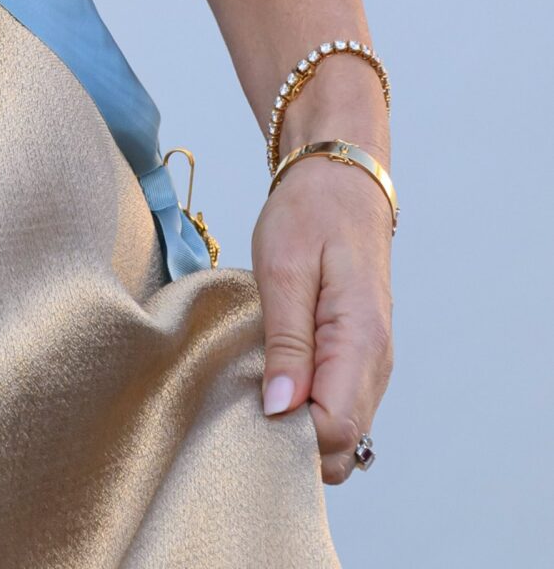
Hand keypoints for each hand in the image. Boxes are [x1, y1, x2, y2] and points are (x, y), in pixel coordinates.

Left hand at [252, 153, 393, 483]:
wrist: (340, 179)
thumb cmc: (310, 214)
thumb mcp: (283, 270)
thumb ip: (286, 344)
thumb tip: (280, 411)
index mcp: (361, 341)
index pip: (336, 431)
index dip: (290, 433)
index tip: (251, 407)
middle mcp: (376, 363)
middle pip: (344, 446)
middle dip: (295, 441)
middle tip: (249, 402)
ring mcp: (372, 364)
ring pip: (344, 433)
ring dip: (300, 425)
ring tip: (258, 385)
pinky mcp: (359, 358)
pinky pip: (339, 406)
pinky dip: (308, 407)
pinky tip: (277, 377)